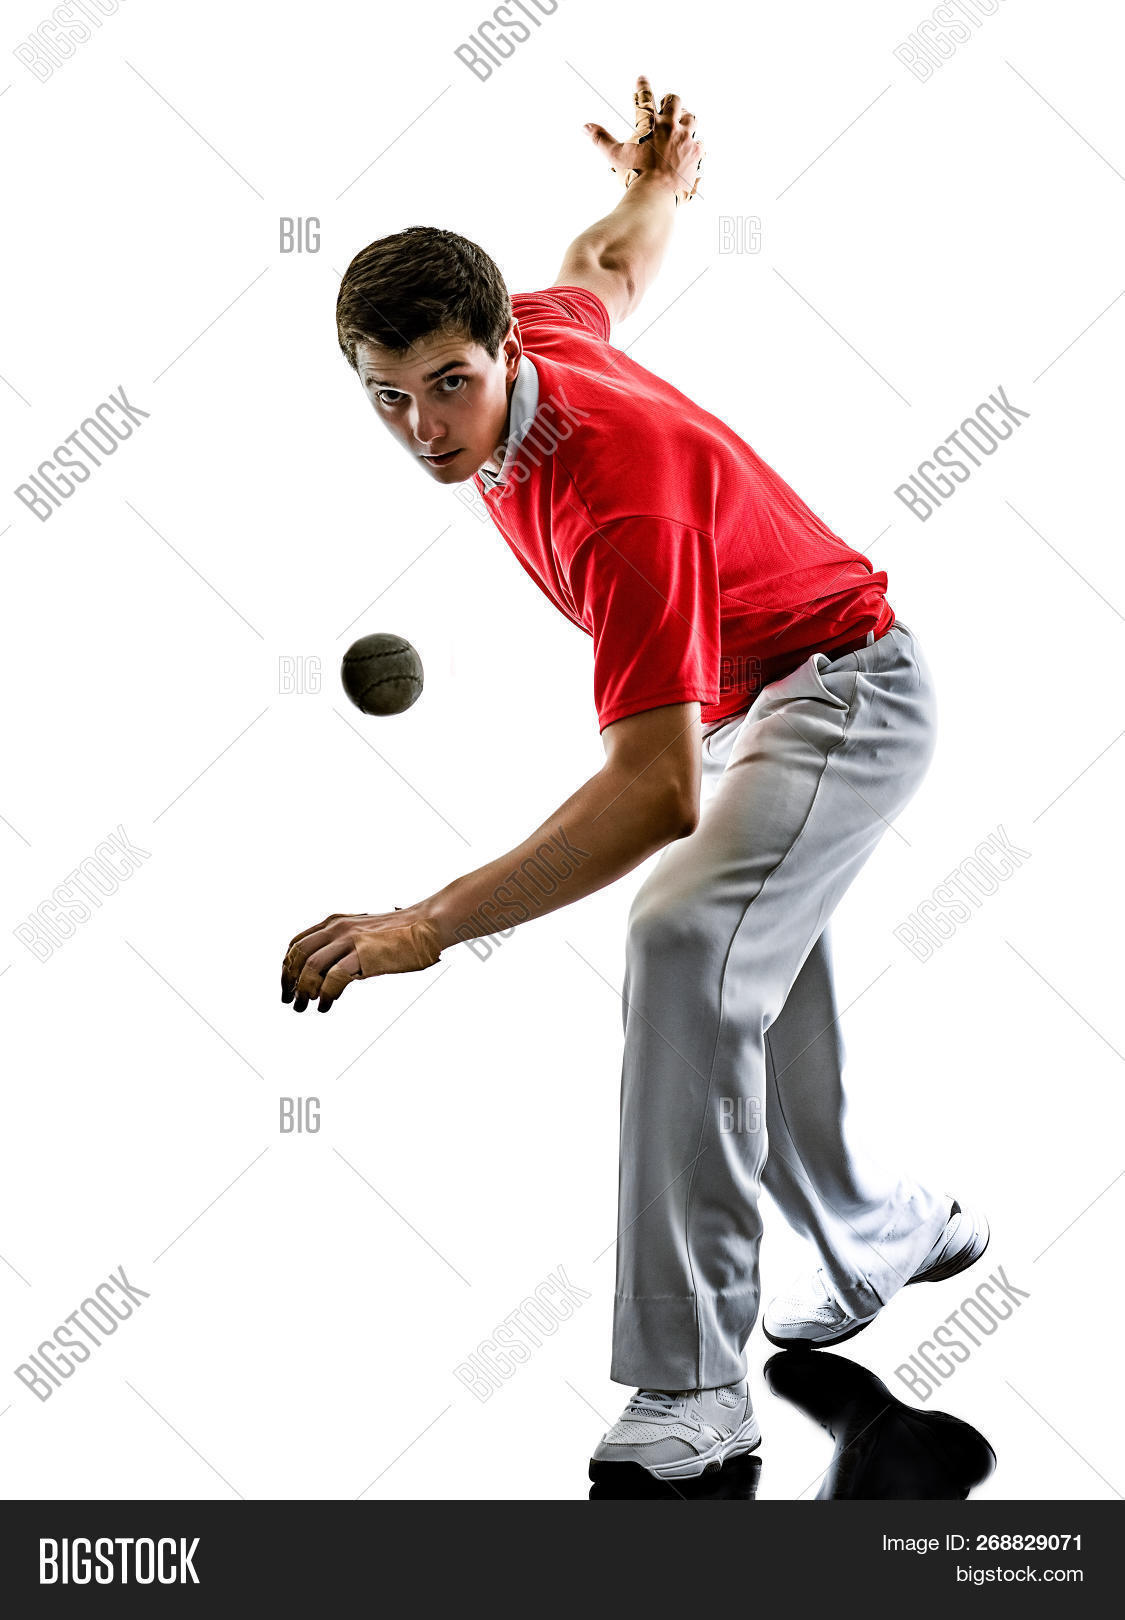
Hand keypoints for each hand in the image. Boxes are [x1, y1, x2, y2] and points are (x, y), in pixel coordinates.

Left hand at [281, 907, 441, 1012]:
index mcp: (335, 923)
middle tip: (290, 1000)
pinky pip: (334, 977)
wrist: (426, 925)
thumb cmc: (400, 935)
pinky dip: (325, 994)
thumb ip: (344, 949)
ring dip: (304, 990)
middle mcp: (338, 928)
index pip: (298, 943)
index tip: (288, 986)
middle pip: (299, 954)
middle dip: (289, 980)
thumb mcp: (363, 935)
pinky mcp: (364, 953)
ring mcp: (351, 939)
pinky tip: (326, 1005)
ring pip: (311, 965)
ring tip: (304, 1006)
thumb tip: (328, 977)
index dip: (288, 966)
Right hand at [585, 74, 704, 202]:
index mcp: (650, 124)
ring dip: (685, 121)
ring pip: (691, 119)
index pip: (644, 98)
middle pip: (675, 101)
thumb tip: (586, 126)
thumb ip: (601, 139)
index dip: (642, 87)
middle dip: (670, 101)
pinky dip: (694, 145)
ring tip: (681, 125)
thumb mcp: (615, 156)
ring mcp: (686, 140)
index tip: (641, 78)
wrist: (656, 196)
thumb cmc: (634, 175)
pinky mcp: (696, 155)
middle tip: (666, 105)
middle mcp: (671, 127)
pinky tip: (690, 148)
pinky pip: (699, 144)